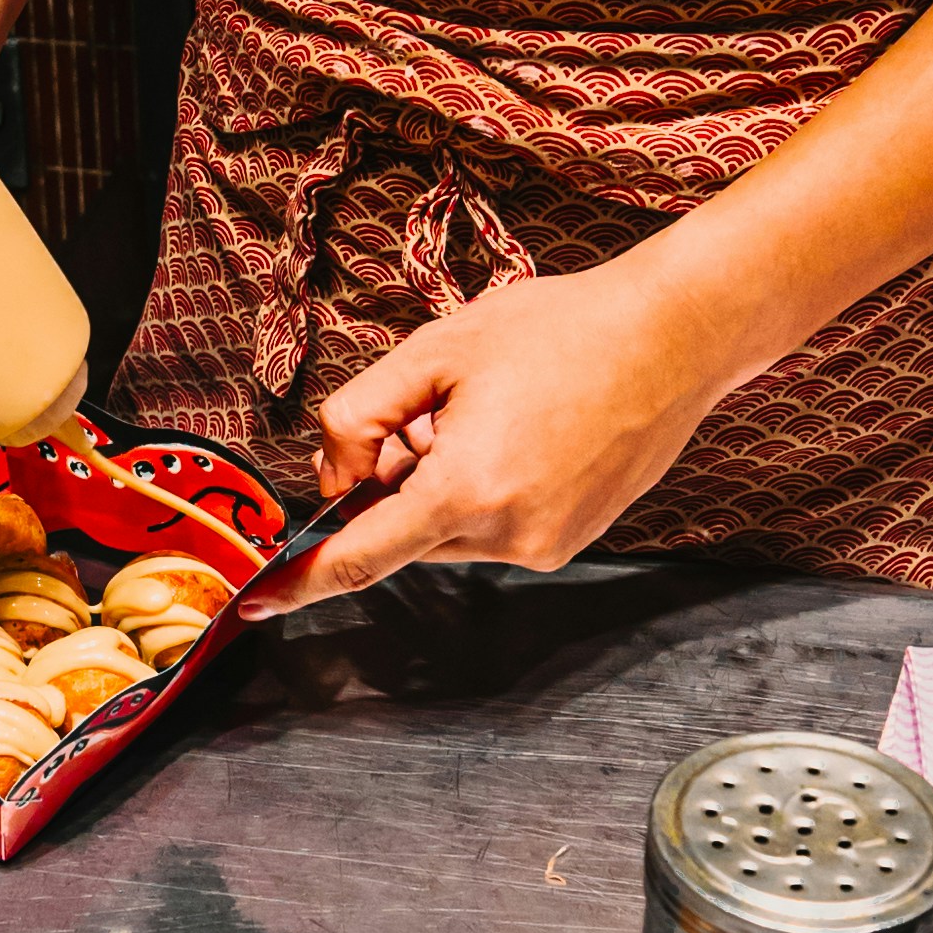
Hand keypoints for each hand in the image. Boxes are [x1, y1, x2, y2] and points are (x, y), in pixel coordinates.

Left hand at [290, 256, 741, 604]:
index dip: (303, 582)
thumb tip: (337, 475)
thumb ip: (360, 415)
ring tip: (499, 412)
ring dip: (448, 482)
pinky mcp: (574, 541)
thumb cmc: (560, 330)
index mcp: (465, 490)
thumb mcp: (434, 349)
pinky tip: (529, 431)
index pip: (361, 556)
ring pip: (452, 531)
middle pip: (407, 532)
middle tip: (436, 410)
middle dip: (399, 480)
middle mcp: (508, 534)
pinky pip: (498, 527)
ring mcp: (547, 544)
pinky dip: (489, 489)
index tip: (259, 602)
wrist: (673, 335)